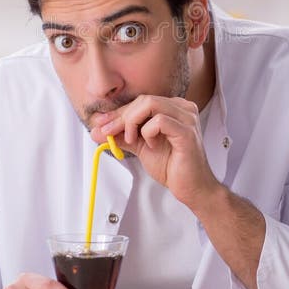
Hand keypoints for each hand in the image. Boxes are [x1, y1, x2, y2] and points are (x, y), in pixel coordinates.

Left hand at [91, 95, 219, 212]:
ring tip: (131, 140)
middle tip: (107, 132)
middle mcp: (183, 108)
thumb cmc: (172, 166)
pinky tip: (151, 145)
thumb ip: (122, 136)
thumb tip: (97, 130)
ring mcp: (187, 118)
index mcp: (174, 107)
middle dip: (121, 117)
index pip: (141, 102)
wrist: (191, 188)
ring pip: (150, 104)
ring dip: (131, 122)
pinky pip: (159, 121)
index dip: (118, 113)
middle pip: (144, 100)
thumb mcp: (141, 147)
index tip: (100, 124)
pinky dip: (147, 132)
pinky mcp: (187, 132)